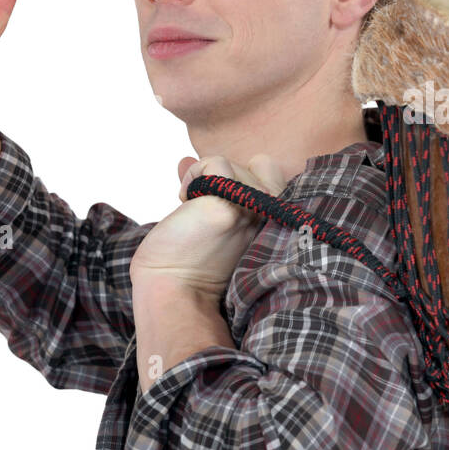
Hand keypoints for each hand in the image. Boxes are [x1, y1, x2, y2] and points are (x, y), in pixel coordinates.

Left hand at [129, 153, 286, 297]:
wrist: (174, 290)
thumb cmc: (189, 260)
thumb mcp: (214, 218)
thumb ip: (209, 188)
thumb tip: (184, 159)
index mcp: (274, 219)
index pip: (270, 168)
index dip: (240, 177)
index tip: (220, 206)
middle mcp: (273, 213)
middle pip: (250, 164)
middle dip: (222, 181)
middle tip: (206, 216)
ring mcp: (254, 208)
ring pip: (233, 164)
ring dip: (205, 181)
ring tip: (196, 214)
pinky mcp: (230, 205)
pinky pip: (214, 163)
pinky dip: (194, 176)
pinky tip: (187, 204)